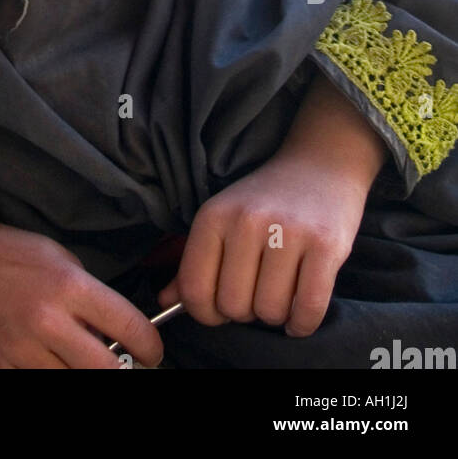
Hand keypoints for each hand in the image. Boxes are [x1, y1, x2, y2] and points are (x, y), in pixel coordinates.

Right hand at [0, 217, 164, 368]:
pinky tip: (46, 359)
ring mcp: (20, 349)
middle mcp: (48, 320)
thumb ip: (88, 294)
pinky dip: (46, 374)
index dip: (151, 347)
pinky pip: (35, 384)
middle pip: (106, 370)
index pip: (129, 327)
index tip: (152, 353)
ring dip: (81, 373)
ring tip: (78, 357)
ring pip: (72, 383)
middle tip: (122, 364)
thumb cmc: (9, 254)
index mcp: (69, 286)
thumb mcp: (59, 257)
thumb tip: (111, 332)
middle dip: (122, 370)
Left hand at [156, 150, 369, 336]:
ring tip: (280, 294)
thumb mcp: (222, 219)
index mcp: (213, 216)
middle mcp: (246, 221)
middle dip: (245, 313)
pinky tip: (299, 315)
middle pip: (233, 306)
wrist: (319, 167)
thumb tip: (165, 302)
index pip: (195, 289)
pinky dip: (303, 324)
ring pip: (270, 311)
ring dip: (276, 316)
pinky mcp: (325, 245)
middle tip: (256, 294)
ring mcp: (288, 232)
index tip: (220, 310)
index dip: (206, 313)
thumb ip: (193, 262)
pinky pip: (308, 308)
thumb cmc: (264, 201)